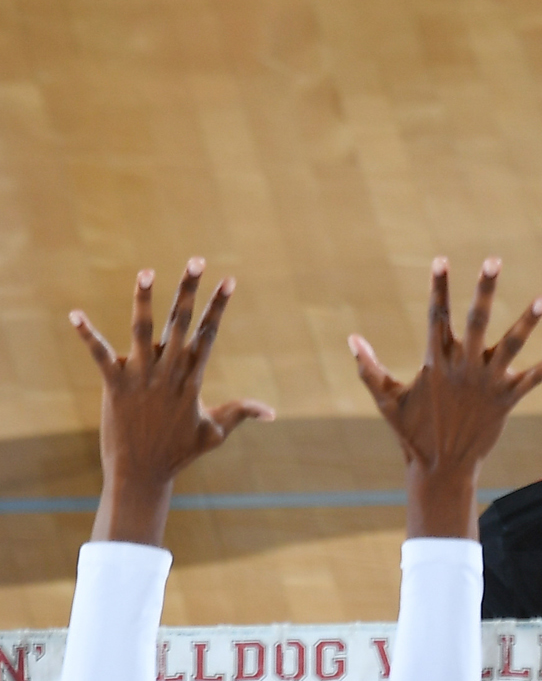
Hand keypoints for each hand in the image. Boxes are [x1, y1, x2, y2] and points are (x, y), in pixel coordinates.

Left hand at [71, 258, 274, 545]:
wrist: (141, 474)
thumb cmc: (179, 453)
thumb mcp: (214, 431)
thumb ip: (241, 413)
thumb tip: (273, 412)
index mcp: (192, 378)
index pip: (209, 334)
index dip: (218, 306)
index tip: (228, 279)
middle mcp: (169, 372)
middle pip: (182, 323)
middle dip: (189, 290)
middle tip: (197, 260)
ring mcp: (141, 378)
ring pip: (143, 331)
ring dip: (144, 300)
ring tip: (146, 272)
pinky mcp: (114, 386)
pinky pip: (100, 355)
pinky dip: (88, 335)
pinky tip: (75, 315)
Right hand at [349, 257, 541, 538]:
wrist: (441, 468)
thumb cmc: (412, 432)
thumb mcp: (387, 399)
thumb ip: (369, 368)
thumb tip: (351, 339)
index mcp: (436, 363)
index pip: (437, 317)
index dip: (439, 288)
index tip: (441, 260)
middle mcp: (464, 368)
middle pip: (476, 321)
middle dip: (484, 290)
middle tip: (494, 260)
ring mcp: (487, 383)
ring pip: (511, 346)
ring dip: (527, 322)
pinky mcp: (507, 399)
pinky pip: (534, 378)